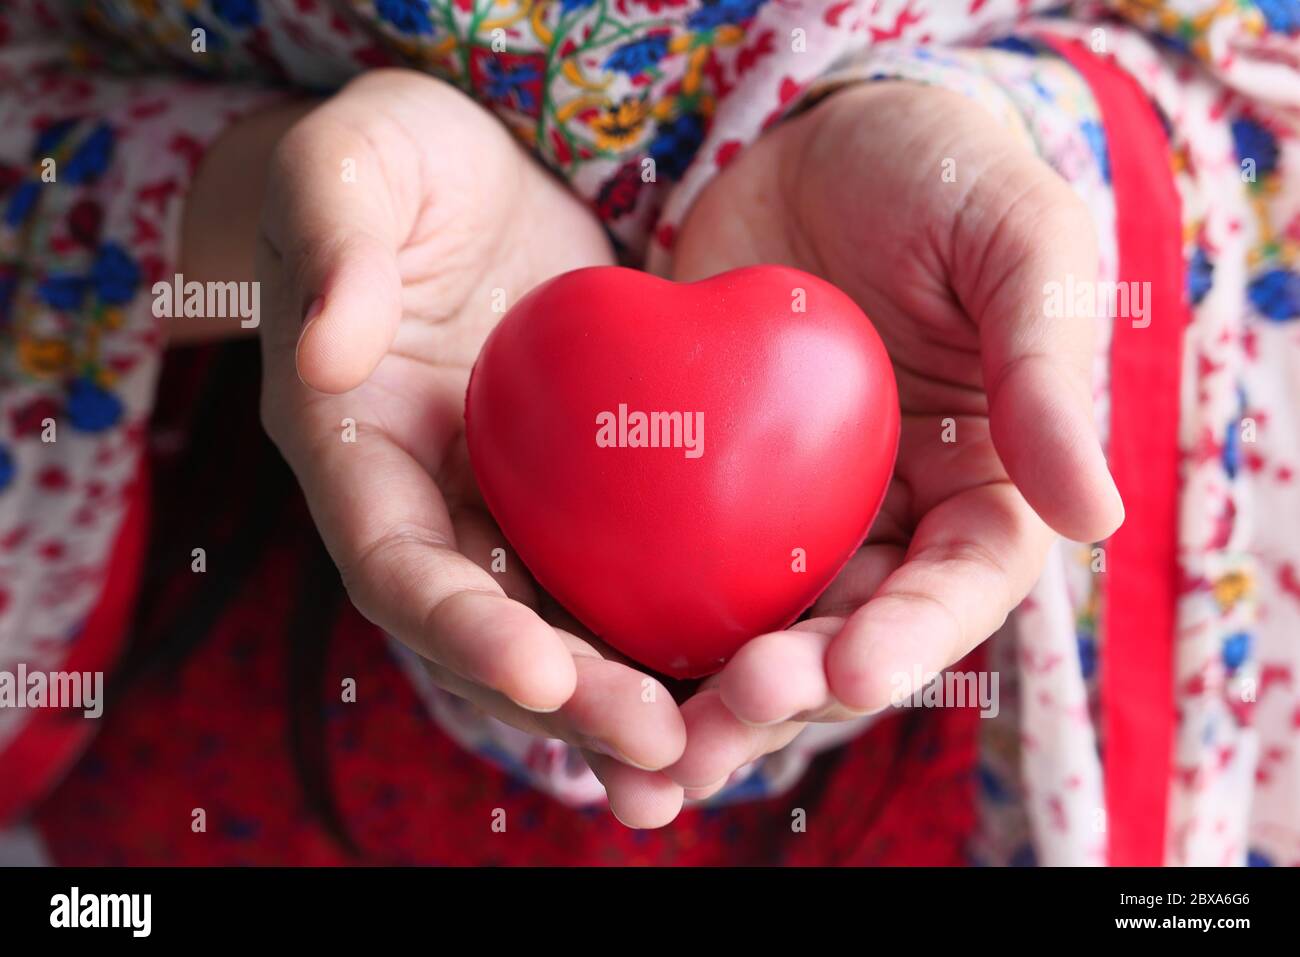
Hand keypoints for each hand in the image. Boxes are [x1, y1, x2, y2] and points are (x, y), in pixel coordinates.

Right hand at [255, 70, 686, 826]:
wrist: (468, 170)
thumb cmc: (391, 162)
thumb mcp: (344, 168)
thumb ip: (330, 249)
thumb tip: (324, 353)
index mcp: (354, 453)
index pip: (397, 565)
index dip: (460, 628)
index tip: (539, 671)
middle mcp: (427, 506)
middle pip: (490, 632)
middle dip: (567, 700)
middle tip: (657, 748)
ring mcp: (507, 507)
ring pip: (563, 628)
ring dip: (627, 700)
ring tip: (703, 758)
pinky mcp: (582, 490)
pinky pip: (626, 571)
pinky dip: (674, 630)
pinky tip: (748, 671)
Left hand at [663, 82, 1123, 794]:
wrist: (818, 140)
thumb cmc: (942, 176)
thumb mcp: (1017, 246)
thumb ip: (1046, 369)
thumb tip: (1096, 516)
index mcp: (980, 491)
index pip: (957, 586)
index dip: (911, 637)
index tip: (848, 667)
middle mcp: (887, 525)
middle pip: (845, 639)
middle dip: (786, 692)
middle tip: (720, 721)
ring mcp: (790, 517)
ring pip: (751, 631)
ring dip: (702, 698)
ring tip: (646, 749)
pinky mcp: (701, 494)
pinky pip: (666, 565)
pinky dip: (633, 622)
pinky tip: (578, 661)